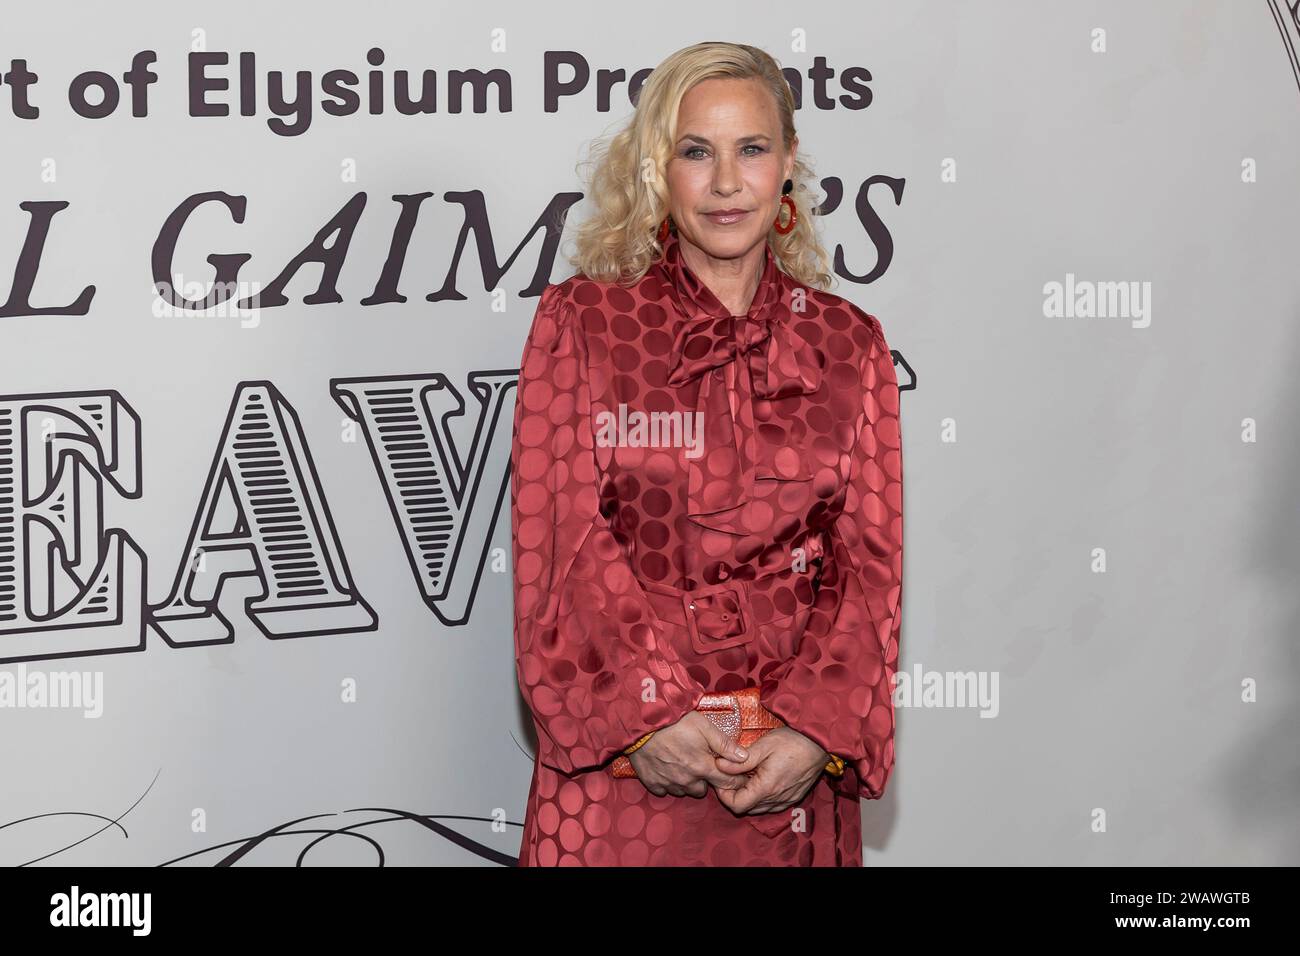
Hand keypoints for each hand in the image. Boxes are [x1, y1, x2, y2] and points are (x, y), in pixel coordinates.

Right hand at [628, 711, 752, 797]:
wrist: (641, 722)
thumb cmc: (674, 721)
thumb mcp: (704, 726)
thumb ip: (724, 744)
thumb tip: (744, 757)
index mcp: (702, 767)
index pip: (727, 783)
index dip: (734, 780)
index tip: (735, 775)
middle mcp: (686, 780)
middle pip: (703, 790)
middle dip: (704, 779)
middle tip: (699, 761)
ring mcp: (668, 783)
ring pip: (684, 791)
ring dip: (686, 781)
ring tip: (682, 762)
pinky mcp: (652, 783)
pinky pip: (665, 790)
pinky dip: (668, 782)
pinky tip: (666, 766)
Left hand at [712, 727, 828, 815]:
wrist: (820, 743)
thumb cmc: (793, 741)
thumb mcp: (763, 746)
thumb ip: (740, 761)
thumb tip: (719, 765)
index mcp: (767, 788)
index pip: (737, 806)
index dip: (724, 796)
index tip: (722, 780)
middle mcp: (777, 799)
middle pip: (747, 808)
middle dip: (736, 795)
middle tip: (733, 775)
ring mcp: (786, 800)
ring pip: (759, 808)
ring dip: (750, 796)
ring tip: (748, 775)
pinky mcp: (793, 798)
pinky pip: (772, 805)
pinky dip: (763, 797)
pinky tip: (762, 779)